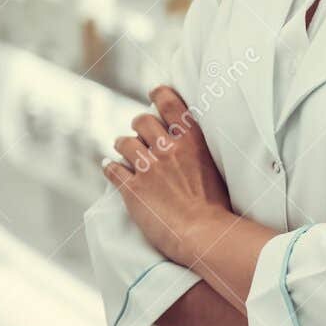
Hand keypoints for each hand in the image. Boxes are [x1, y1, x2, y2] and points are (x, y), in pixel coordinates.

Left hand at [102, 85, 233, 266]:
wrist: (204, 232)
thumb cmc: (216, 205)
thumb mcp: (214, 166)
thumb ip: (196, 150)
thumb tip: (185, 142)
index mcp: (192, 140)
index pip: (169, 103)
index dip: (159, 93)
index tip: (154, 92)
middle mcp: (168, 148)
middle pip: (141, 120)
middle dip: (138, 125)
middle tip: (139, 132)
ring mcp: (148, 168)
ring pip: (124, 143)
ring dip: (122, 145)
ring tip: (123, 150)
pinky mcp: (132, 188)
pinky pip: (112, 168)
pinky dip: (109, 166)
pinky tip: (109, 166)